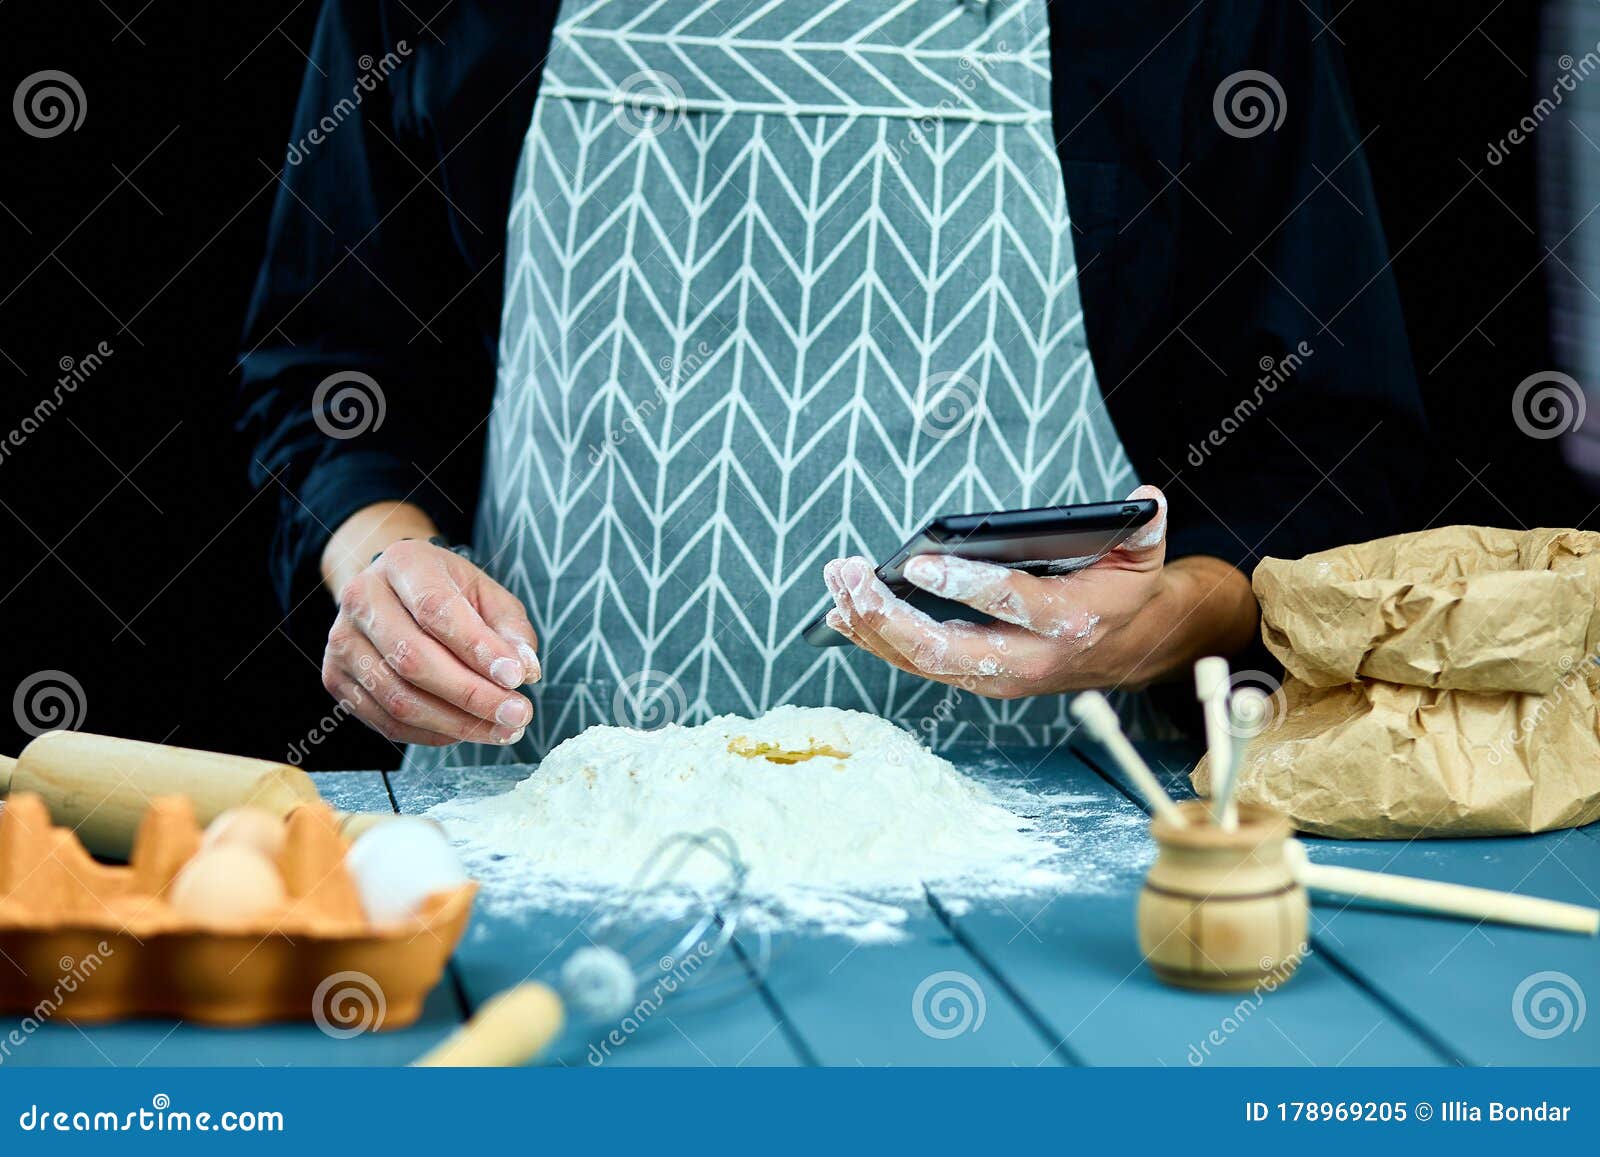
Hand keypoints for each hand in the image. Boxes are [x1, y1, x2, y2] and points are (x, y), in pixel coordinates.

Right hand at [323, 536, 540, 746]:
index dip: (477, 648)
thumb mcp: (488, 595)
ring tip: (501, 729)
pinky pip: (386, 721)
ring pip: (398, 698)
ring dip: (456, 723)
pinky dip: (432, 734)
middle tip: (518, 714)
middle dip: (472, 695)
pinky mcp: (336, 678)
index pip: (436, 609)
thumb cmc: (449, 594)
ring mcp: (342, 640)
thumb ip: (511, 630)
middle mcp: (362, 597)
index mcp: (403, 563)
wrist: (395, 593)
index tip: (516, 678)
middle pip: (413, 659)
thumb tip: (525, 669)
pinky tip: (466, 730)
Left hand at [822, 486, 1256, 696]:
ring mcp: (997, 677)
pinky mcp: (977, 680)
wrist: (1129, 650)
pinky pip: (918, 665)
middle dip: (889, 616)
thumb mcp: (1143, 556)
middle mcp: (1026, 661)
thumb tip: (1145, 497)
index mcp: (1066, 623)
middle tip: (849, 577)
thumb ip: (1144, 527)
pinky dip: (877, 641)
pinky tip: (841, 614)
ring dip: (871, 625)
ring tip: (836, 584)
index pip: (1008, 604)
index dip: (963, 585)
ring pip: (923, 662)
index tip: (917, 564)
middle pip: (946, 648)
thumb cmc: (1123, 590)